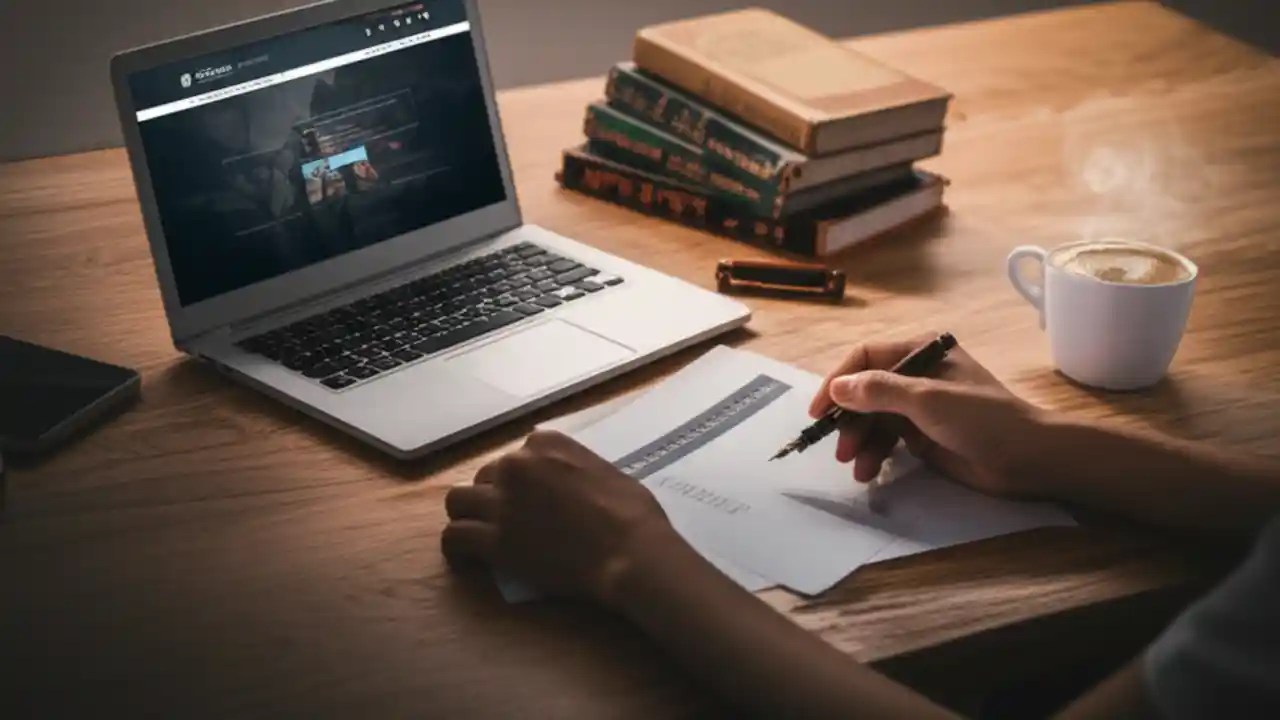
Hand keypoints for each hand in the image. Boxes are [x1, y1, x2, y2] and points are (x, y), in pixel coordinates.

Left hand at [442, 430, 674, 602]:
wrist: (628, 551)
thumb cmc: (632, 513)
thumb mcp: (604, 470)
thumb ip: (572, 467)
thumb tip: (566, 480)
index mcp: (546, 444)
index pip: (517, 455)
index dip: (522, 479)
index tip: (532, 497)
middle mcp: (516, 465)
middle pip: (485, 476)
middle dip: (494, 496)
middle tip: (512, 521)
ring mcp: (501, 502)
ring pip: (458, 501)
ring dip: (468, 515)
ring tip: (479, 534)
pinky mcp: (493, 540)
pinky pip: (454, 537)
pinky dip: (457, 548)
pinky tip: (467, 558)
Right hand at [809, 334, 1048, 496]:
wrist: (1028, 459)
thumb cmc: (982, 419)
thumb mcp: (927, 400)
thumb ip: (879, 391)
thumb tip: (837, 388)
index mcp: (920, 351)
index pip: (865, 358)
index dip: (837, 382)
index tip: (819, 412)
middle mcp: (916, 374)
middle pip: (865, 392)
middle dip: (850, 420)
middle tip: (840, 450)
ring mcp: (920, 406)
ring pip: (874, 418)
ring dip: (861, 441)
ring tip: (856, 467)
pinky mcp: (923, 434)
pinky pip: (887, 439)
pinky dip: (875, 454)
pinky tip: (870, 472)